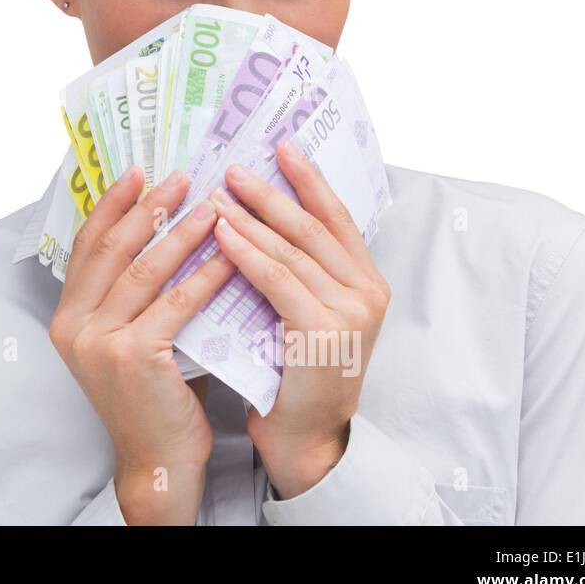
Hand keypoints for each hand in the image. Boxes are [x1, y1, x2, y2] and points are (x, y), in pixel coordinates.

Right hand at [49, 165, 237, 524]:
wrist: (158, 460)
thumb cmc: (153, 396)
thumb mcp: (128, 338)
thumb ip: (131, 295)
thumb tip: (162, 229)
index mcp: (67, 316)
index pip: (87, 246)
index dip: (111, 206)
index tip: (137, 172)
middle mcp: (74, 326)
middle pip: (112, 249)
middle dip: (147, 207)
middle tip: (180, 177)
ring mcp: (99, 342)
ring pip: (144, 270)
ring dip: (181, 233)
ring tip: (212, 205)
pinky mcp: (133, 357)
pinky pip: (175, 303)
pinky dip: (205, 275)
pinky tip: (230, 254)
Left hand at [207, 140, 390, 499]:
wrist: (303, 437)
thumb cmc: (294, 373)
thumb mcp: (304, 311)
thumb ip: (295, 269)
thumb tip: (256, 214)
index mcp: (366, 281)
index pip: (336, 218)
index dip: (310, 180)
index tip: (283, 146)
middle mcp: (367, 292)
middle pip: (312, 226)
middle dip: (272, 191)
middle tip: (235, 165)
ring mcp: (349, 312)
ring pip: (291, 250)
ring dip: (250, 217)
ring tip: (218, 193)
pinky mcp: (322, 332)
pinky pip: (276, 280)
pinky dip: (246, 253)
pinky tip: (221, 234)